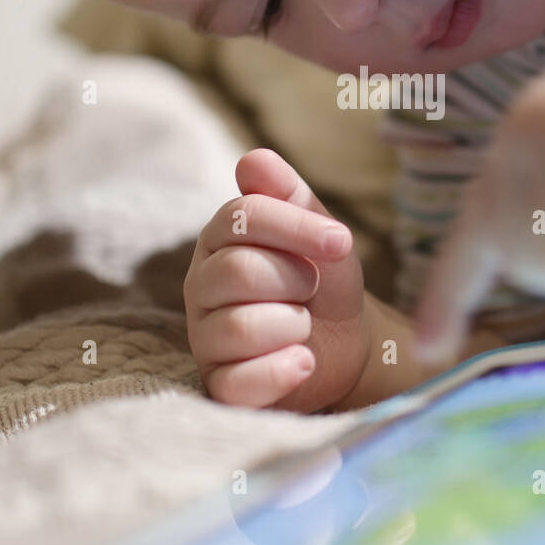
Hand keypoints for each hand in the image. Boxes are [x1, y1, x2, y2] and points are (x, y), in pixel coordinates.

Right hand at [184, 148, 371, 411]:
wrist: (344, 345)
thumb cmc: (323, 281)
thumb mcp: (318, 234)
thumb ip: (289, 197)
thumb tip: (254, 159)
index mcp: (219, 239)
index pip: (240, 217)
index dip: (295, 227)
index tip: (340, 241)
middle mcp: (201, 286)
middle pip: (238, 272)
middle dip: (295, 279)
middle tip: (311, 288)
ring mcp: (205, 338)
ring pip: (239, 328)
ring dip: (293, 326)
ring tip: (304, 327)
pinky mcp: (220, 385)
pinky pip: (239, 381)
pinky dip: (282, 370)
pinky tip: (304, 361)